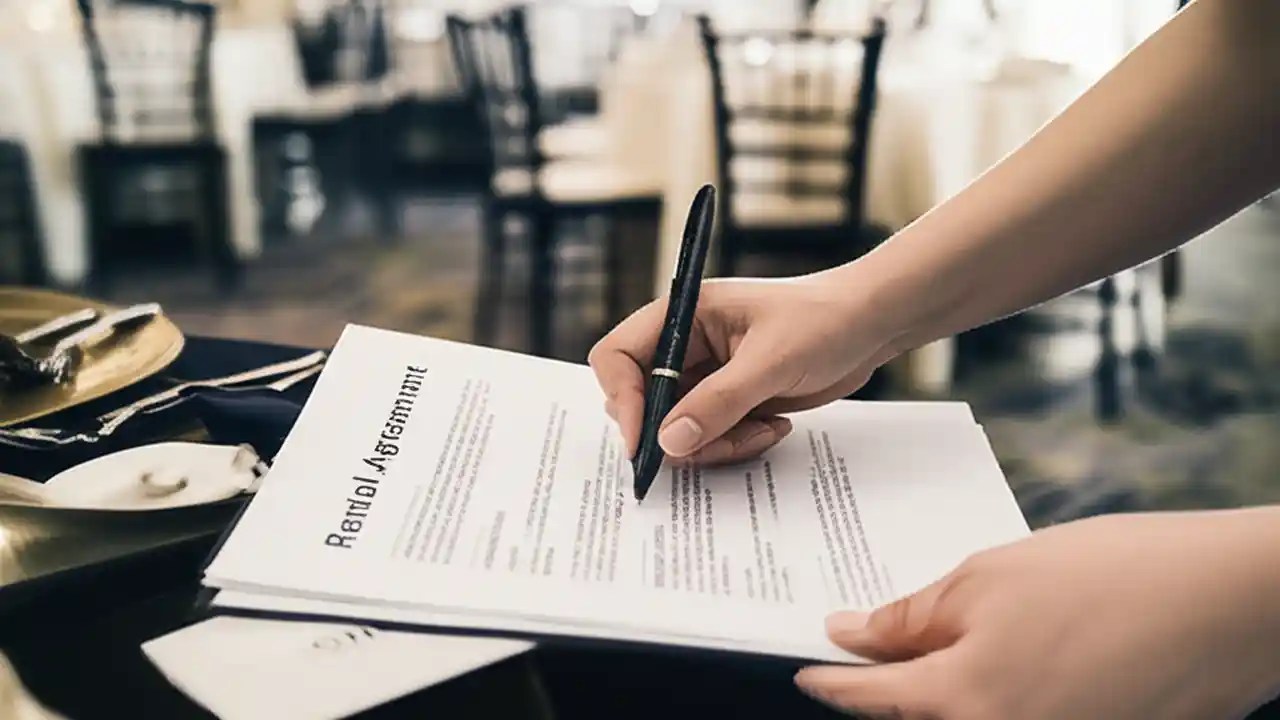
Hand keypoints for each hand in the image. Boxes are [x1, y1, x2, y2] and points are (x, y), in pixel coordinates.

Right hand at [589, 273, 897, 463]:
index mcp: (683, 316)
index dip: (623, 398)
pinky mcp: (729, 401)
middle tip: (716, 442)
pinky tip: (774, 426)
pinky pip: (710, 438)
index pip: (618, 356)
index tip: (644, 440)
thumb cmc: (825, 320)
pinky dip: (736, 443)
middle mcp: (686, 346)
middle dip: (676, 433)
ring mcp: (706, 376)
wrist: (872, 325)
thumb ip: (718, 402)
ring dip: (715, 443)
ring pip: (677, 430)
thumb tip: (668, 441)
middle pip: (643, 403)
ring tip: (762, 429)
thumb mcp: (770, 360)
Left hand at [794, 509, 1279, 718]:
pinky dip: (991, 694)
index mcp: (966, 701)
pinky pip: (1011, 718)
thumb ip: (912, 617)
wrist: (1228, 603)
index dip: (832, 683)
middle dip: (884, 689)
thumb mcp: (989, 579)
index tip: (806, 671)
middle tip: (868, 645)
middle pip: (915, 719)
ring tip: (936, 640)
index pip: (870, 700)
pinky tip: (1000, 655)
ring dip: (941, 691)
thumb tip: (852, 634)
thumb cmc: (1110, 577)